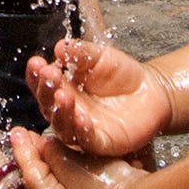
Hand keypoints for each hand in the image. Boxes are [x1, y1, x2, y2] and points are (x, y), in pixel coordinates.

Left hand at [9, 128, 150, 188]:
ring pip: (63, 175)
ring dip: (58, 156)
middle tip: (29, 133)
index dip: (22, 150)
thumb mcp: (72, 168)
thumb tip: (44, 145)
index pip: (30, 172)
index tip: (17, 131)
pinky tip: (79, 150)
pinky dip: (77, 163)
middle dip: (38, 153)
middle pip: (45, 175)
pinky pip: (83, 177)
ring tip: (52, 138)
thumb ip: (54, 155)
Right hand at [26, 38, 169, 157]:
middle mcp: (69, 111)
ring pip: (63, 126)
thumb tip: (59, 47)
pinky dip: (82, 130)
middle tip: (49, 74)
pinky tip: (81, 117)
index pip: (43, 84)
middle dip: (46, 90)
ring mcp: (83, 128)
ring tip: (62, 95)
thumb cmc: (122, 73)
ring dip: (60, 111)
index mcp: (64, 88)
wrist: (153, 90)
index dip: (36, 75)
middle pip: (48, 106)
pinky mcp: (101, 142)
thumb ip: (81, 53)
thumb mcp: (101, 56)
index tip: (36, 62)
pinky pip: (87, 140)